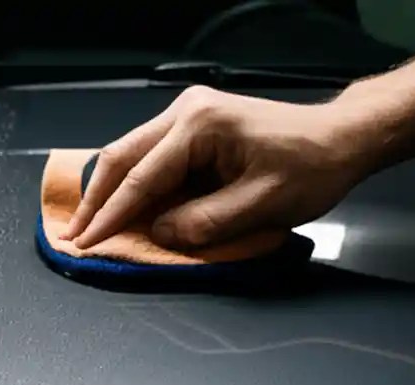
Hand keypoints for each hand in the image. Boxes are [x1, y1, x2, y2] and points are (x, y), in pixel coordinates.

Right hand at [63, 85, 375, 249]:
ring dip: (111, 192)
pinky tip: (122, 209)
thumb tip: (159, 234)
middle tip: (74, 235)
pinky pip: (151, 158)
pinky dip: (133, 185)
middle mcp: (186, 112)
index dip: (112, 215)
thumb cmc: (310, 169)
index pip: (142, 177)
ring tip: (90, 226)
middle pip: (122, 157)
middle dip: (96, 200)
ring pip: (131, 155)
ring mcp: (188, 116)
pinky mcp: (194, 128)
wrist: (340, 141)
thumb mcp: (259, 206)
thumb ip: (203, 223)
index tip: (87, 242)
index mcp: (200, 125)